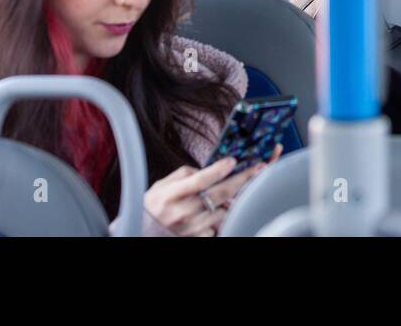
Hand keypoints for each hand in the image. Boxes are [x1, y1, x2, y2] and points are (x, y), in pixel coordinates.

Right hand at [144, 145, 281, 236]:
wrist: (142, 232)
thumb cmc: (153, 206)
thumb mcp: (162, 185)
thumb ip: (185, 175)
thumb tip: (207, 170)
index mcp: (170, 195)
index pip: (199, 180)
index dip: (218, 170)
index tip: (233, 161)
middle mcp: (181, 212)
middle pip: (218, 194)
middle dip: (242, 179)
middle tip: (258, 168)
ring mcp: (190, 228)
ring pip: (223, 212)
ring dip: (231, 201)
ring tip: (234, 193)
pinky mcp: (196, 239)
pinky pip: (217, 227)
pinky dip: (221, 218)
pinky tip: (218, 211)